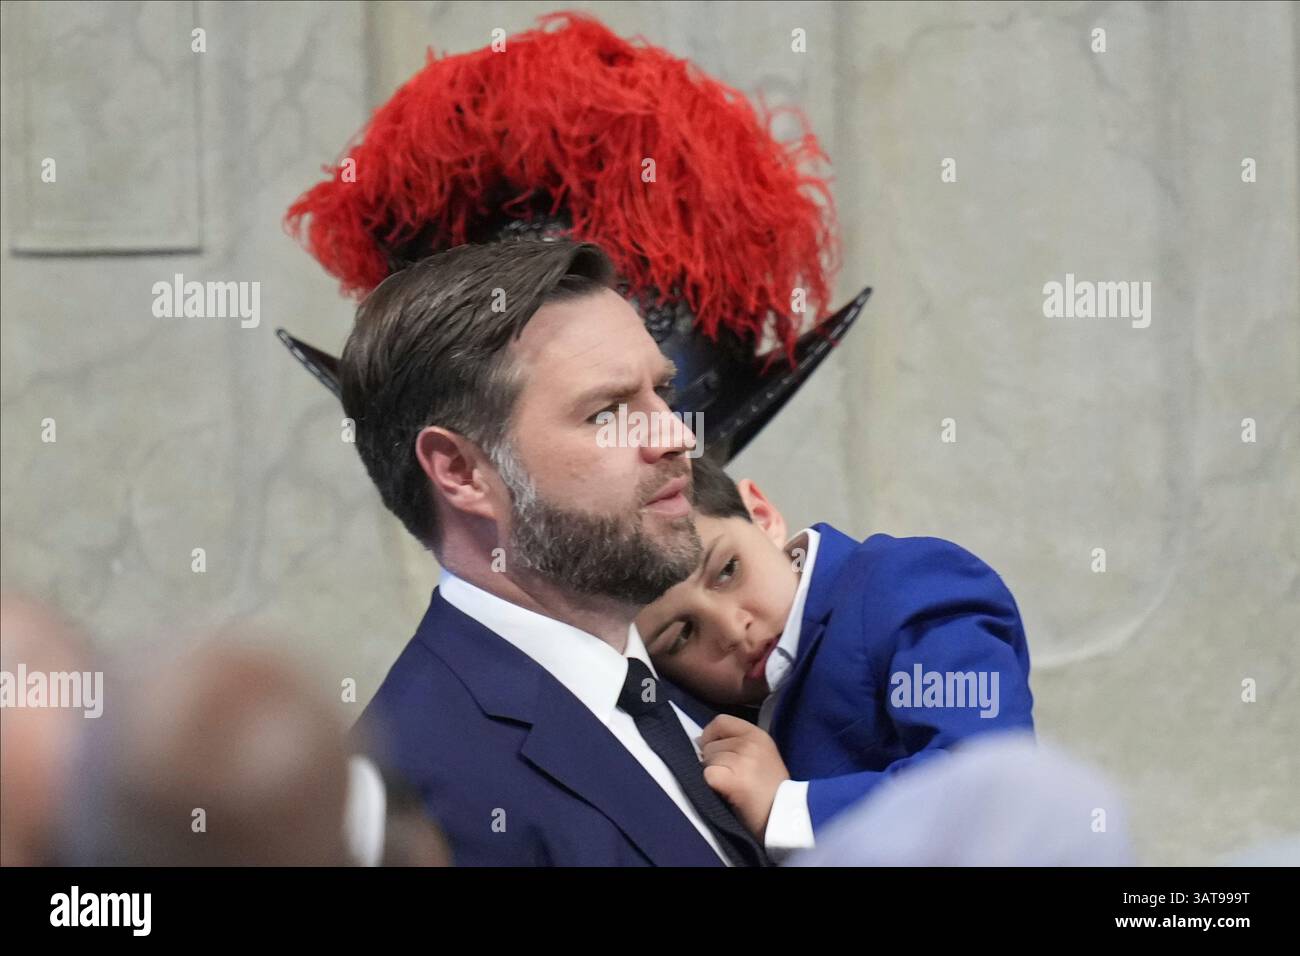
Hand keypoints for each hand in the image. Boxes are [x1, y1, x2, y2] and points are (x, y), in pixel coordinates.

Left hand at [698, 714, 789, 839]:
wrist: (787, 817)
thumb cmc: (771, 791)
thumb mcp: (761, 755)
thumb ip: (736, 743)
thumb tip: (701, 741)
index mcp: (758, 735)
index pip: (721, 721)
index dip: (710, 735)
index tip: (713, 750)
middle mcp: (750, 743)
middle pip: (710, 743)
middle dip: (712, 760)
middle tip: (731, 776)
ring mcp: (742, 760)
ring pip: (707, 760)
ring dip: (713, 774)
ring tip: (733, 786)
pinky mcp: (733, 780)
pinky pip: (708, 775)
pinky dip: (712, 785)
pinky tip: (728, 793)